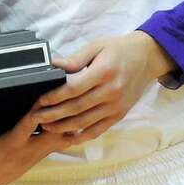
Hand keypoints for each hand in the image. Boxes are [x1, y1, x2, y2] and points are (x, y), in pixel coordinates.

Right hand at [0, 104, 77, 184]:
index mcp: (12, 144)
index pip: (29, 126)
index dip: (38, 112)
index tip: (44, 96)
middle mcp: (30, 149)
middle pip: (56, 133)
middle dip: (62, 116)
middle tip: (67, 95)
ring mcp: (39, 152)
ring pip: (64, 138)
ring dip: (70, 122)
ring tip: (74, 101)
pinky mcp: (43, 153)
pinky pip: (63, 142)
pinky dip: (71, 129)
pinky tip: (74, 114)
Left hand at [35, 31, 174, 140]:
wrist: (147, 58)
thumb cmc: (119, 49)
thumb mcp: (97, 46)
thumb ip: (75, 59)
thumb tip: (54, 65)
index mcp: (104, 72)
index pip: (74, 88)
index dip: (55, 96)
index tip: (41, 99)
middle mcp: (111, 92)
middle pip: (77, 108)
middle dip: (54, 114)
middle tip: (36, 117)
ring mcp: (116, 106)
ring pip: (85, 122)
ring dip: (63, 127)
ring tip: (46, 127)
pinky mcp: (119, 115)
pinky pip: (98, 130)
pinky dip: (81, 137)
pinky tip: (67, 138)